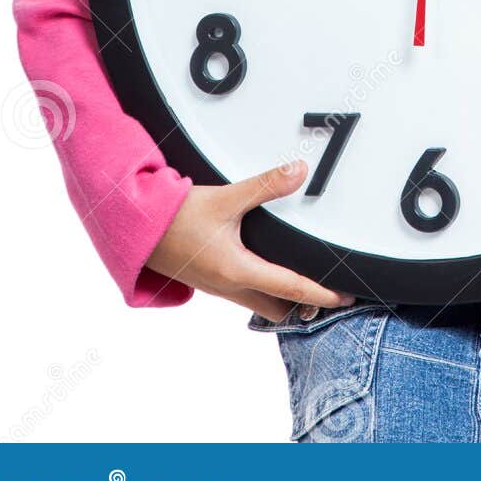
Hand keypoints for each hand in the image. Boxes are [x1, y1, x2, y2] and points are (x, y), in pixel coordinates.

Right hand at [144, 160, 355, 321]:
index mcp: (237, 271)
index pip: (291, 289)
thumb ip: (265, 185)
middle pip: (277, 307)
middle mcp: (228, 286)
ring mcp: (217, 286)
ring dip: (281, 296)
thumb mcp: (225, 197)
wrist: (137, 227)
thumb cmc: (174, 218)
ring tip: (302, 281)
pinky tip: (265, 267)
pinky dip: (261, 286)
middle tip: (327, 291)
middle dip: (303, 305)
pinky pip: (242, 292)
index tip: (343, 299)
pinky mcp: (208, 280)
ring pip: (259, 301)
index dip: (321, 295)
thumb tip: (298, 172)